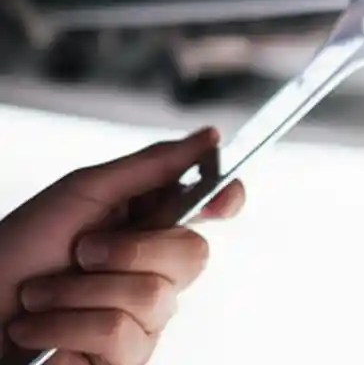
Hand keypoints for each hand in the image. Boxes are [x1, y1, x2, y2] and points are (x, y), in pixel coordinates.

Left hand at [0, 128, 245, 364]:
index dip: (226, 199)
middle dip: (131, 250)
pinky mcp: (127, 358)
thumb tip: (210, 136)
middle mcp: (153, 271)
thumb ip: (151, 165)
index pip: (210, 208)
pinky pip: (123, 335)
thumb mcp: (81, 194)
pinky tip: (43, 333)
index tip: (221, 198)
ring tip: (41, 297)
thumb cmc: (14, 253)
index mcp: (147, 223)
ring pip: (155, 297)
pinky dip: (69, 326)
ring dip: (81, 293)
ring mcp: (144, 320)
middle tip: (82, 251)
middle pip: (194, 253)